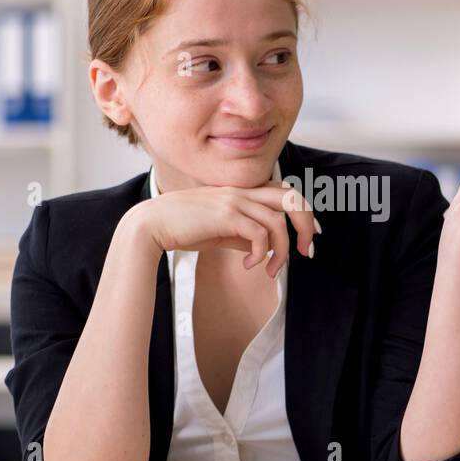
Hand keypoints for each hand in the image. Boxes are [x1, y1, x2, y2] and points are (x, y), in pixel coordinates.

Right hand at [119, 181, 318, 277]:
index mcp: (242, 192)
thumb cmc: (183, 227)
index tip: (308, 236)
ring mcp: (234, 202)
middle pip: (292, 197)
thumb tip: (264, 249)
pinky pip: (259, 235)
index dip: (303, 211)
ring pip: (278, 222)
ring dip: (281, 251)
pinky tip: (249, 266)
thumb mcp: (219, 229)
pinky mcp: (226, 216)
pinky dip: (261, 254)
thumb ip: (242, 234)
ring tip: (271, 270)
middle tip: (306, 249)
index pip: (284, 190)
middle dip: (307, 223)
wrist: (151, 224)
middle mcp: (242, 192)